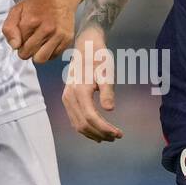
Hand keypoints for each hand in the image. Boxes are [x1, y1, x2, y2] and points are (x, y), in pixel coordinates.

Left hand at [2, 0, 79, 62]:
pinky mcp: (67, 40)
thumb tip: (15, 46)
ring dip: (37, 55)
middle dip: (25, 50)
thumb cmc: (37, 3)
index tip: (23, 34)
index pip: (18, 45)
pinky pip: (53, 57)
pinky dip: (49, 53)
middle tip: (29, 40)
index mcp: (32, 20)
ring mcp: (59, 35)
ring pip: (41, 59)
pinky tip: (48, 42)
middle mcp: (47, 29)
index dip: (18, 41)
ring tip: (38, 44)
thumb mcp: (17, 9)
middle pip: (28, 54)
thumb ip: (9, 28)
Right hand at [61, 27, 121, 141]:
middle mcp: (69, 97)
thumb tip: (110, 109)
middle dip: (100, 133)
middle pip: (83, 124)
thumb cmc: (99, 59)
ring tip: (108, 137)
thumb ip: (108, 91)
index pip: (91, 118)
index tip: (119, 134)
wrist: (86, 48)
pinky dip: (85, 129)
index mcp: (80, 91)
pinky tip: (96, 132)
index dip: (105, 129)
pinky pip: (74, 119)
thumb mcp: (107, 73)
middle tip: (116, 137)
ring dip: (92, 134)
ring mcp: (66, 99)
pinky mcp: (67, 99)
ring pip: (77, 125)